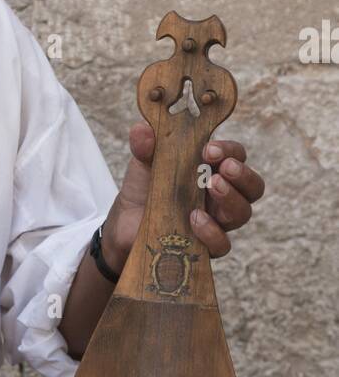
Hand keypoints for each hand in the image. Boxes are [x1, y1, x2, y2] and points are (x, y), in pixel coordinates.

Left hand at [102, 123, 265, 271]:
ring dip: (231, 199)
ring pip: (242, 213)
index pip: (236, 156)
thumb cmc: (144, 187)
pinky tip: (194, 219)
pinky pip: (221, 244)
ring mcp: (216, 221)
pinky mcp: (204, 246)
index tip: (210, 149)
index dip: (229, 151)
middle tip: (223, 169)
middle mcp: (221, 195)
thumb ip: (144, 145)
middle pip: (252, 187)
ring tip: (211, 186)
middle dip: (242, 175)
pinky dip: (211, 231)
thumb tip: (141, 130)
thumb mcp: (143, 162)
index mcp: (213, 169)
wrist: (124, 223)